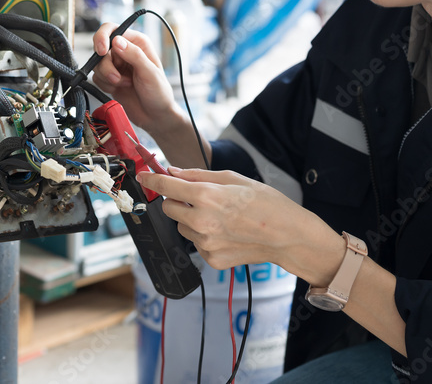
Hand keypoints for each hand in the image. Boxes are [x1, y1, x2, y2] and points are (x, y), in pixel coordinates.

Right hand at [91, 23, 183, 134]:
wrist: (155, 116)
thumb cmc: (159, 93)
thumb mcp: (149, 72)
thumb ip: (134, 55)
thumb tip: (117, 40)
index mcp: (137, 43)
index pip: (113, 30)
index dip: (103, 38)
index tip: (101, 51)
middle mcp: (125, 51)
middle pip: (101, 48)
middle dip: (106, 65)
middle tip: (116, 78)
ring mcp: (116, 65)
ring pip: (97, 64)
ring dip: (107, 77)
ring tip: (123, 84)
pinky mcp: (109, 78)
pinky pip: (97, 77)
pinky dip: (105, 85)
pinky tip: (119, 89)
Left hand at [138, 167, 344, 282]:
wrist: (288, 237)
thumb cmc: (266, 203)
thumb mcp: (234, 178)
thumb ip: (198, 175)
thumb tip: (173, 171)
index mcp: (206, 196)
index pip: (166, 187)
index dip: (152, 180)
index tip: (143, 176)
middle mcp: (201, 221)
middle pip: (168, 208)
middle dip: (177, 200)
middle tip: (199, 197)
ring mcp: (205, 243)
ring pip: (182, 227)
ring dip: (191, 219)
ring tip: (219, 216)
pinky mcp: (211, 259)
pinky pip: (196, 243)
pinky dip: (205, 235)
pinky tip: (226, 232)